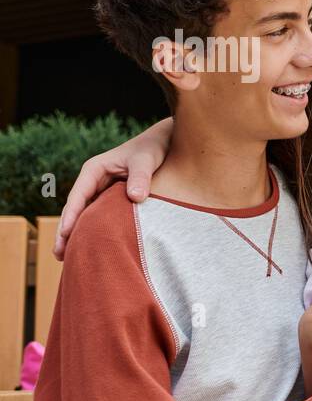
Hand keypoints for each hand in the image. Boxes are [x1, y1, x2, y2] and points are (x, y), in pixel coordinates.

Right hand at [55, 117, 173, 258]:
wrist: (164, 142)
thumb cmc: (152, 149)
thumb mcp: (146, 160)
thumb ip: (141, 177)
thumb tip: (136, 198)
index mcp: (94, 170)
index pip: (78, 196)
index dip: (71, 216)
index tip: (65, 234)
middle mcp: (93, 181)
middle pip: (75, 209)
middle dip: (66, 231)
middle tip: (59, 255)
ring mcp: (101, 190)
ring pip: (85, 215)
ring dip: (76, 234)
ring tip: (66, 259)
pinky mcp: (111, 198)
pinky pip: (98, 216)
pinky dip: (92, 230)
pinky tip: (91, 248)